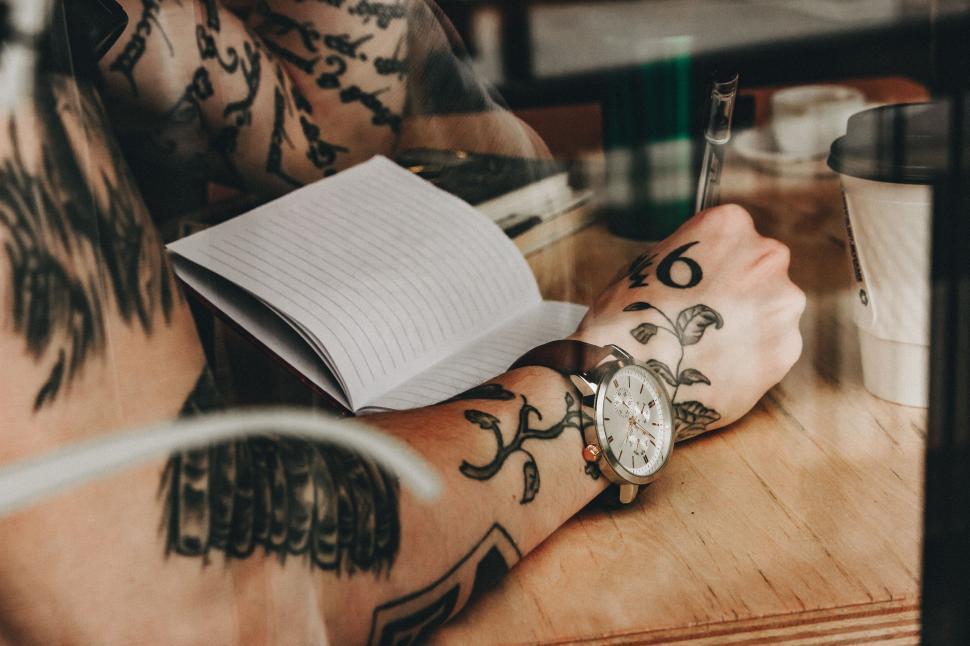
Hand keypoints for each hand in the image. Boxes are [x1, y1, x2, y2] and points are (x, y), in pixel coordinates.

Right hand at [571, 205, 804, 440]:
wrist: (632, 379)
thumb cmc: (626, 319)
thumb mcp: (646, 264)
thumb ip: (688, 259)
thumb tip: (699, 271)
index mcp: (729, 225)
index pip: (733, 237)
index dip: (712, 264)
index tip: (697, 284)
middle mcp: (766, 257)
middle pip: (761, 270)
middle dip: (738, 291)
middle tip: (703, 318)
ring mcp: (782, 304)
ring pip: (772, 309)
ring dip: (749, 324)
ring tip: (709, 347)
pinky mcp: (786, 349)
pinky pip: (773, 347)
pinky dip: (752, 357)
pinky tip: (720, 367)